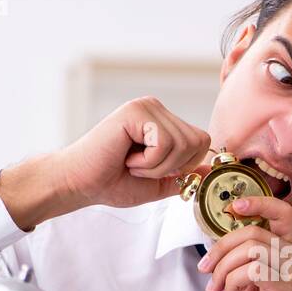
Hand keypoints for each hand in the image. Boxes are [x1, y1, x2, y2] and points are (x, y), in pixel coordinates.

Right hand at [0, 96, 211, 229]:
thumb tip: (210, 169)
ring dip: (157, 166)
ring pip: (182, 143)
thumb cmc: (112, 182)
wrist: (81, 184)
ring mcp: (146, 106)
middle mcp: (157, 109)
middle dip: (172, 166)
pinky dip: (148, 161)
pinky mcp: (136, 111)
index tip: (152, 170)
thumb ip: (185, 175)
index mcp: (163, 122)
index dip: (184, 165)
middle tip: (140, 167)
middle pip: (198, 141)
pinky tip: (126, 157)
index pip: (202, 141)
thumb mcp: (158, 183)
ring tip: (132, 163)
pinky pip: (165, 142)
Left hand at [197, 195, 291, 290]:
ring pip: (251, 249)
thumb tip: (217, 249)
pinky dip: (234, 281)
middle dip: (221, 249)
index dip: (257, 202)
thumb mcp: (251, 289)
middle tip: (207, 270)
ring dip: (224, 269)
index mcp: (288, 253)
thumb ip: (241, 266)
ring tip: (218, 289)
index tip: (232, 208)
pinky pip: (254, 270)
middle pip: (253, 231)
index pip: (281, 213)